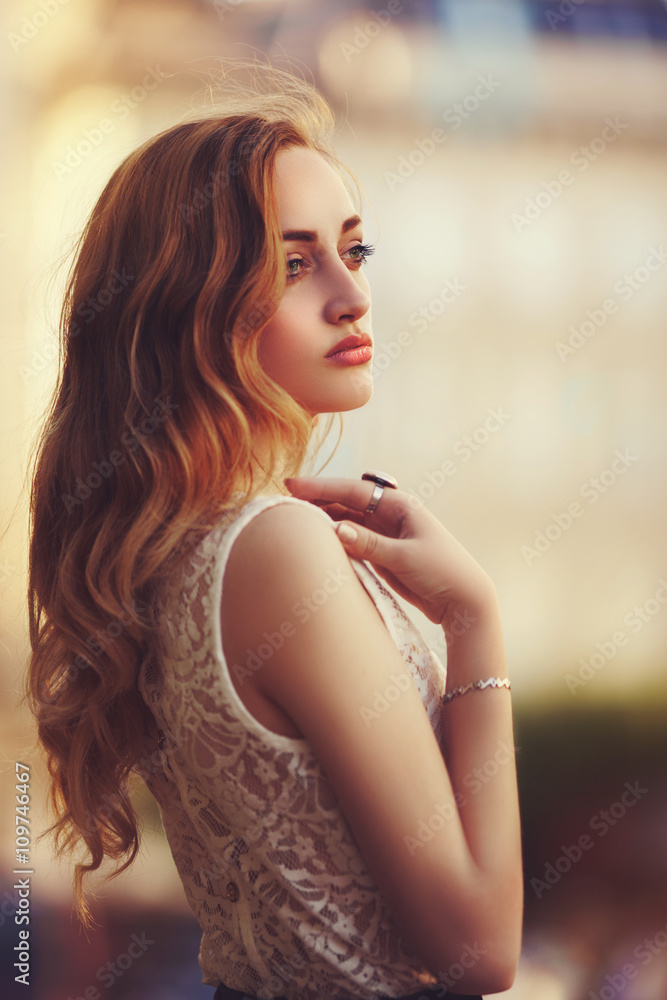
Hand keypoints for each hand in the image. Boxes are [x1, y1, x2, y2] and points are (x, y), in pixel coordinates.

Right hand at [283, 476, 495, 627]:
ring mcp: (385, 534)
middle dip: (317, 500)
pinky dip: (335, 538)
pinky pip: (352, 540)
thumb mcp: (404, 557)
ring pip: (347, 521)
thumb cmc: (441, 572)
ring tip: (294, 519)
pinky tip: (316, 539)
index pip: (352, 492)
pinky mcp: (383, 553)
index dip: (321, 488)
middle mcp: (390, 515)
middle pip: (346, 503)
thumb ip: (369, 544)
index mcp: (400, 506)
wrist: (463, 600)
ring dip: (324, 519)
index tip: (292, 486)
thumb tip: (335, 529)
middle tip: (284, 500)